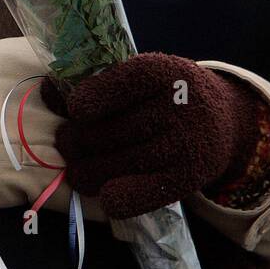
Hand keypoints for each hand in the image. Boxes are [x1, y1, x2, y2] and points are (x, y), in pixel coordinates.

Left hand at [39, 53, 261, 218]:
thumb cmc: (165, 96)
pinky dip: (111, 197)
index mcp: (157, 72)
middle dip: (72, 142)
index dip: (79, 106)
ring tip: (80, 168)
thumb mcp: (140, 78)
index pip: (103, 92)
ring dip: (83, 172)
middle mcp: (173, 107)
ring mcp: (181, 145)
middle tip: (68, 143)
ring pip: (108, 167)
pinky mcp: (184, 179)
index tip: (76, 112)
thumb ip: (96, 83)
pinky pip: (132, 197)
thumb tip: (46, 91)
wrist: (224, 120)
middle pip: (98, 135)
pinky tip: (107, 189)